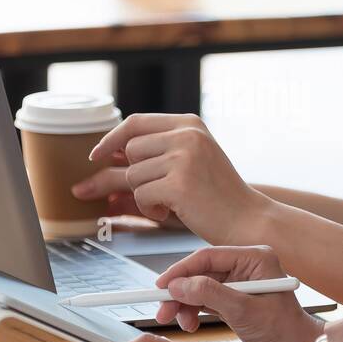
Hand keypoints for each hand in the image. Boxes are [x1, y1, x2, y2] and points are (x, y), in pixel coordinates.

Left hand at [73, 113, 270, 244]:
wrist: (246, 219)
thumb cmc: (217, 194)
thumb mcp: (193, 158)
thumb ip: (159, 148)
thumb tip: (108, 151)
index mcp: (189, 124)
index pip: (136, 122)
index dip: (111, 138)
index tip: (96, 154)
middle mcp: (187, 135)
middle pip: (130, 150)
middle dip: (134, 175)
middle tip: (154, 192)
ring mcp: (184, 158)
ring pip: (134, 175)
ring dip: (145, 195)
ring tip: (170, 202)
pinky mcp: (179, 184)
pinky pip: (141, 195)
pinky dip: (150, 208)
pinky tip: (171, 211)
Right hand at [155, 245, 323, 341]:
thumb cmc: (283, 332)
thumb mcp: (244, 311)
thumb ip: (210, 294)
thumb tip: (177, 285)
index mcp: (256, 258)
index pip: (209, 256)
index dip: (182, 270)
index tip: (161, 286)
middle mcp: (247, 266)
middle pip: (201, 272)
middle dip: (180, 292)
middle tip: (162, 310)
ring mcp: (240, 283)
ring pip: (200, 287)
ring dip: (185, 305)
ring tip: (179, 323)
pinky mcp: (234, 299)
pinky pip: (205, 300)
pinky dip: (193, 312)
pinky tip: (190, 325)